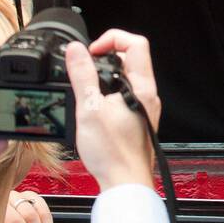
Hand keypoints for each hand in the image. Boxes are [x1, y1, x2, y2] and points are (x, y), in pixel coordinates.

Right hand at [65, 30, 159, 191]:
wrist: (124, 183)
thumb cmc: (112, 153)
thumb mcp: (88, 109)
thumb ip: (82, 76)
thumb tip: (75, 50)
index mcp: (142, 87)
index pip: (136, 44)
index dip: (112, 39)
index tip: (92, 52)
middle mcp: (148, 95)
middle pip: (132, 58)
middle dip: (106, 57)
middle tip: (86, 68)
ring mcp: (145, 107)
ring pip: (128, 78)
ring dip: (107, 76)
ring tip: (88, 88)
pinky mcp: (139, 119)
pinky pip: (126, 94)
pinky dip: (110, 93)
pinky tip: (96, 107)